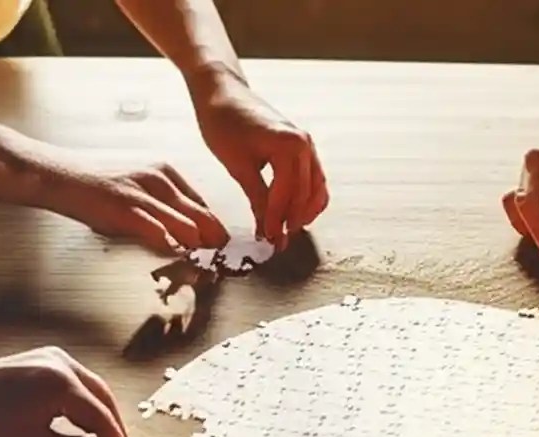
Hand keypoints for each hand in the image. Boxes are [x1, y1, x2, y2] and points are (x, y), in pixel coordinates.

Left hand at [0, 347, 141, 436]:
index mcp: (63, 382)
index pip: (105, 421)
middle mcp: (63, 363)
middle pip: (106, 403)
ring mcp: (53, 358)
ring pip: (94, 393)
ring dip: (104, 423)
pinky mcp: (43, 362)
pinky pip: (76, 386)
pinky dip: (85, 409)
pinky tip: (88, 431)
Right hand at [46, 158, 228, 252]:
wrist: (60, 175)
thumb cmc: (95, 183)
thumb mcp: (137, 185)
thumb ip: (161, 204)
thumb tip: (182, 229)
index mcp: (164, 172)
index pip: (201, 202)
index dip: (213, 225)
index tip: (220, 243)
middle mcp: (158, 179)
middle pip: (200, 213)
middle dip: (214, 237)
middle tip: (222, 255)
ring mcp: (143, 193)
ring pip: (185, 223)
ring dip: (198, 245)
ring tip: (206, 261)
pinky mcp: (126, 208)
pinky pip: (157, 229)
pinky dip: (170, 244)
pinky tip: (177, 254)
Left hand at [190, 65, 328, 248]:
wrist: (221, 92)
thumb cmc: (224, 122)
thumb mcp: (238, 165)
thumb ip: (257, 198)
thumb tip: (268, 230)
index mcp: (290, 146)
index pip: (288, 194)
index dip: (278, 221)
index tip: (270, 241)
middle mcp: (305, 145)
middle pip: (306, 195)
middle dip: (292, 221)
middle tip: (278, 243)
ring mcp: (307, 145)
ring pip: (316, 189)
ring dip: (303, 212)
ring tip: (285, 232)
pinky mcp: (302, 148)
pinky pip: (313, 180)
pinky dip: (306, 199)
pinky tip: (292, 213)